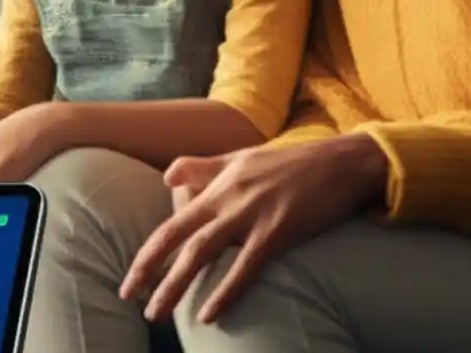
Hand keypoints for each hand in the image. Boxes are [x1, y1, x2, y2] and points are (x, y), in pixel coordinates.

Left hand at [120, 133, 388, 323]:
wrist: (342, 161)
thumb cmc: (291, 162)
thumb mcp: (240, 157)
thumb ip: (202, 167)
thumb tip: (166, 177)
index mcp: (216, 185)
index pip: (171, 222)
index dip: (148, 251)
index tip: (131, 278)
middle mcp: (226, 199)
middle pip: (176, 237)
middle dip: (148, 269)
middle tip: (128, 298)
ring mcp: (250, 214)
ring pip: (201, 252)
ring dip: (176, 285)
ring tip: (158, 314)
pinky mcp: (279, 230)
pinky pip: (246, 266)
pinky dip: (226, 291)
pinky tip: (209, 315)